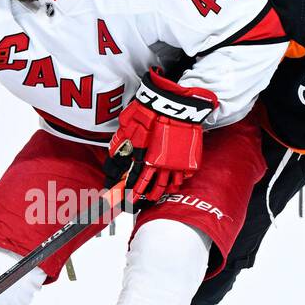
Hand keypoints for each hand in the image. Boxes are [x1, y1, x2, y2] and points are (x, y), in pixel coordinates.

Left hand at [109, 69, 217, 201]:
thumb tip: (114, 156)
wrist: (175, 103)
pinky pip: (185, 175)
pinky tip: (177, 180)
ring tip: (161, 193)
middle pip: (155, 187)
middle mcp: (161, 165)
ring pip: (172, 184)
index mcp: (146, 159)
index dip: (132, 193)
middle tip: (145, 200)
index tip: (128, 200)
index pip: (137, 182)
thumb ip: (121, 144)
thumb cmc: (149, 111)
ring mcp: (177, 162)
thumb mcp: (127, 127)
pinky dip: (180, 179)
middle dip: (149, 196)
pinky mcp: (190, 158)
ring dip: (165, 190)